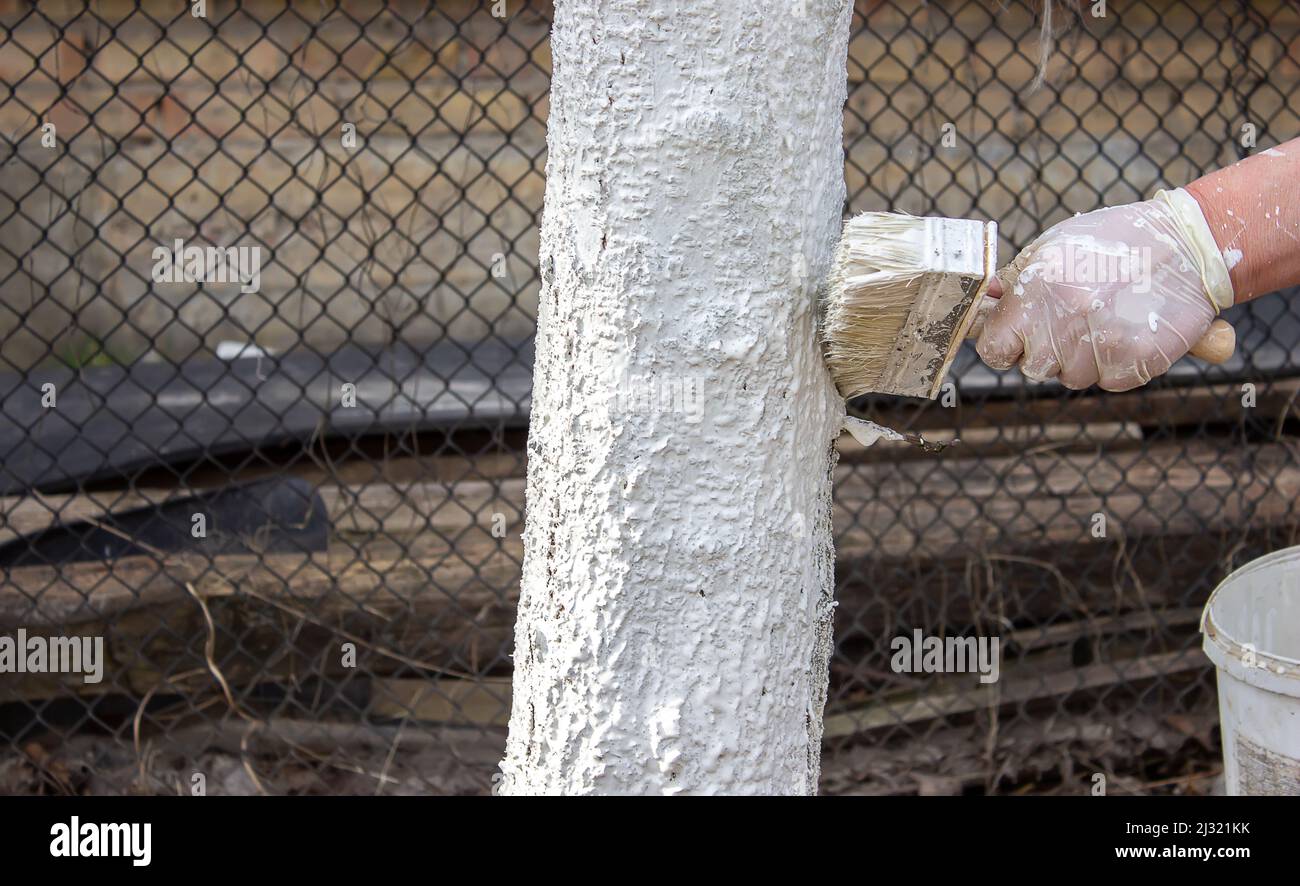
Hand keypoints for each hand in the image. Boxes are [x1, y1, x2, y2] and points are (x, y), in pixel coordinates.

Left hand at [976, 190, 1230, 390]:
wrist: (1190, 242)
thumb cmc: (1114, 242)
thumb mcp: (1054, 247)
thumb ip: (1014, 282)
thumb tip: (984, 305)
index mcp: (1039, 287)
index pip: (993, 348)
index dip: (1004, 346)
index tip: (1017, 338)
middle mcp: (1068, 315)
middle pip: (1032, 368)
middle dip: (1046, 352)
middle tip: (1074, 321)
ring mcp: (1104, 341)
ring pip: (1071, 378)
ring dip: (1084, 359)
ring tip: (1107, 319)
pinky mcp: (1137, 360)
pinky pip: (1108, 381)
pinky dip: (1117, 365)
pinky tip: (1129, 330)